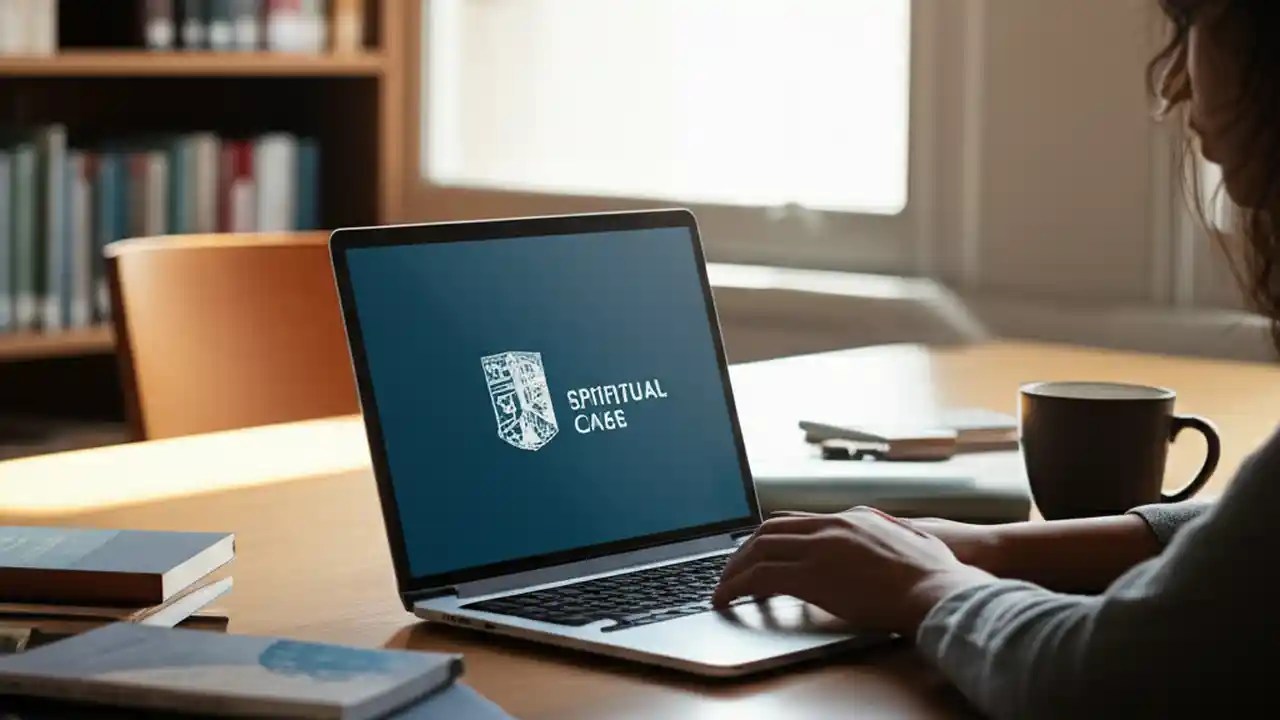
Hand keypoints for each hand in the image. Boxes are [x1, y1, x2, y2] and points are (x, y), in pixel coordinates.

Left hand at [712, 507, 995, 634]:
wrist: (940, 591)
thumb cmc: (937, 576)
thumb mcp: (915, 540)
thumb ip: (893, 532)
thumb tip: (891, 530)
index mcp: (854, 518)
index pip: (798, 520)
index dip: (773, 536)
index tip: (758, 550)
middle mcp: (832, 526)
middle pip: (772, 529)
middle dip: (746, 549)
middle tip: (732, 569)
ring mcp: (821, 548)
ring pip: (759, 548)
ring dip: (735, 568)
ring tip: (724, 587)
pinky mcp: (813, 575)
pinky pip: (760, 576)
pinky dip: (737, 585)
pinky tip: (728, 598)